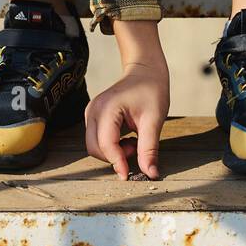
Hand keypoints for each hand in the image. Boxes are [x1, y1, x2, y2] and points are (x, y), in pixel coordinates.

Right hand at [84, 60, 169, 179]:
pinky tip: (127, 137)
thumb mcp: (154, 119)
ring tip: (133, 141)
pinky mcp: (93, 116)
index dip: (118, 163)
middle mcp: (93, 110)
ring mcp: (91, 112)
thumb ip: (149, 148)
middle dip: (114, 157)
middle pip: (95, 148)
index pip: (106, 144)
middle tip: (136, 149)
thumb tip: (150, 174)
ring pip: (94, 146)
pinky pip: (96, 139)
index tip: (130, 176)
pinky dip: (111, 146)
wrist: (145, 70)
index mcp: (107, 108)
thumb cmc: (151, 89)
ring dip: (113, 152)